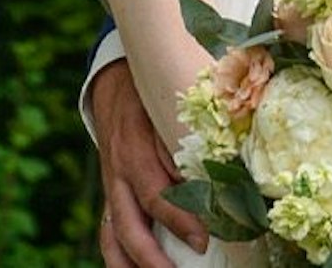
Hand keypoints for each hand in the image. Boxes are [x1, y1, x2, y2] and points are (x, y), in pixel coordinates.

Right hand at [94, 58, 207, 267]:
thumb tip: (221, 173)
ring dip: (131, 266)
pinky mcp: (110, 193)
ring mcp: (111, 187)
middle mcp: (118, 174)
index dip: (180, 222)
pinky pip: (109, 231)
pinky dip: (120, 256)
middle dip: (152, 260)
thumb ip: (189, 141)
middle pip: (129, 227)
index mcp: (134, 152)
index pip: (156, 197)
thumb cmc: (152, 95)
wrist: (115, 82)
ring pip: (113, 236)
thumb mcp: (170, 109)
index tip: (202, 243)